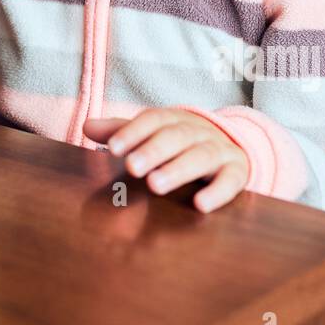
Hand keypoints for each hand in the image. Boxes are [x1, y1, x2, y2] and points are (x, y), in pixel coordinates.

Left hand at [83, 107, 249, 211]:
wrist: (233, 146)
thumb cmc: (182, 143)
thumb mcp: (155, 134)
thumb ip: (122, 132)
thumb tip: (87, 127)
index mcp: (175, 120)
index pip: (154, 120)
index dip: (134, 132)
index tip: (113, 148)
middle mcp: (198, 132)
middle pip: (176, 136)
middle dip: (153, 150)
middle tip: (131, 167)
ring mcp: (220, 151)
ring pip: (201, 156)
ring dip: (178, 169)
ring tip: (155, 185)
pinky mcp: (237, 172)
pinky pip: (231, 180)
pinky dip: (217, 192)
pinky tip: (200, 205)